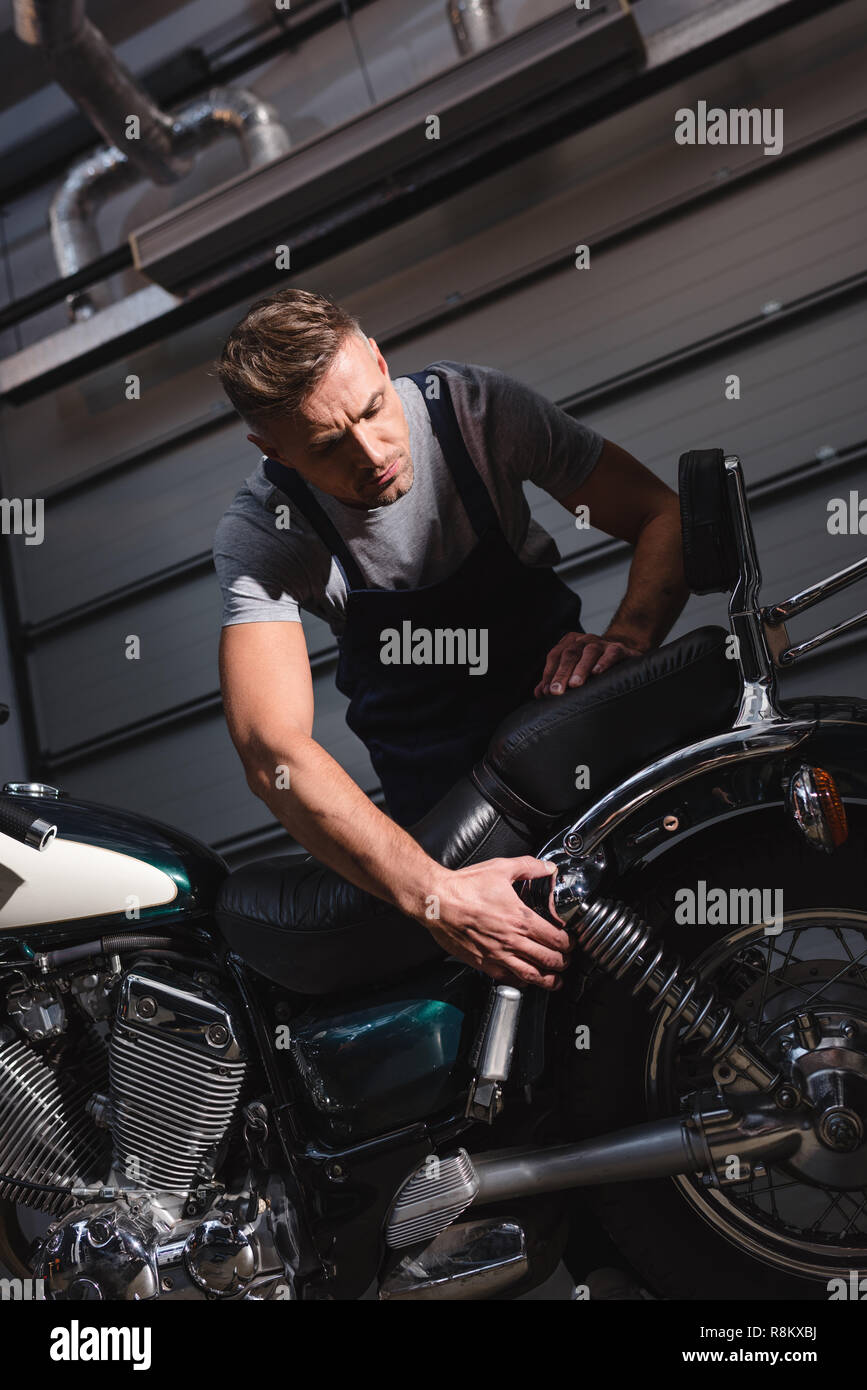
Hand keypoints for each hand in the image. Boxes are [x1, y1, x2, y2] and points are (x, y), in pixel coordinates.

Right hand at [421, 857, 571, 989]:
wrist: (437, 901)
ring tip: (556, 981)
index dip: (569, 943)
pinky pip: (508, 979)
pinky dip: (522, 982)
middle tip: (567, 960)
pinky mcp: (483, 963)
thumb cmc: (465, 887)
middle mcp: (512, 941)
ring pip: (531, 976)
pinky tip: (526, 980)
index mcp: (520, 919)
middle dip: (563, 962)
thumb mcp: (501, 868)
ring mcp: (497, 955)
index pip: (556, 939)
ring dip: (549, 980)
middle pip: (548, 960)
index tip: (571, 942)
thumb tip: (548, 867)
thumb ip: (530, 867)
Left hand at [534, 631, 646, 696]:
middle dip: (561, 673)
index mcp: (570, 643)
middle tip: (556, 691)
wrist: (623, 657)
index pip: (555, 656)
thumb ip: (555, 680)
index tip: (546, 692)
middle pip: (570, 654)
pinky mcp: (620, 649)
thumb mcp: (573, 672)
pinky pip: (612, 653)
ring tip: (575, 684)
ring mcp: (603, 643)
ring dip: (581, 668)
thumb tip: (539, 693)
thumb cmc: (593, 667)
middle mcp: (585, 640)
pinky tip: (597, 673)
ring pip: (589, 652)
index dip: (549, 674)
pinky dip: (604, 662)